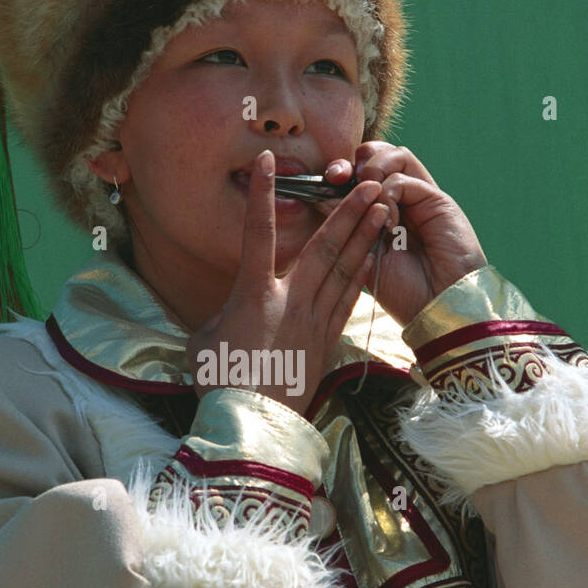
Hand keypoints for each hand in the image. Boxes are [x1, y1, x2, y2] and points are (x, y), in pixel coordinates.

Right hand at [185, 150, 389, 415]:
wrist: (252, 424)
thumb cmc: (218, 383)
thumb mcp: (204, 340)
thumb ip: (221, 315)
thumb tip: (229, 311)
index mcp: (252, 295)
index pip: (257, 234)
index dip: (262, 195)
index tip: (268, 162)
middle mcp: (289, 301)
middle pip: (324, 246)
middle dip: (348, 211)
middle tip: (370, 181)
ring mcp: (312, 322)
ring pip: (344, 270)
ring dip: (365, 237)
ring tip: (383, 208)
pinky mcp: (326, 343)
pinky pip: (348, 301)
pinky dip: (361, 275)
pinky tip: (374, 257)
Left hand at [319, 143, 487, 326]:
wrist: (437, 306)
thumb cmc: (402, 290)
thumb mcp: (363, 255)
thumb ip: (348, 225)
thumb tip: (322, 197)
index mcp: (384, 210)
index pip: (360, 172)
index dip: (341, 170)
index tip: (326, 181)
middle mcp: (404, 199)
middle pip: (379, 153)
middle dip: (355, 161)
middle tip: (339, 178)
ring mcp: (421, 198)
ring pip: (396, 156)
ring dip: (373, 169)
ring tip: (367, 197)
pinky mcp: (438, 201)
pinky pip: (405, 179)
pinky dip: (390, 194)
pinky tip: (389, 222)